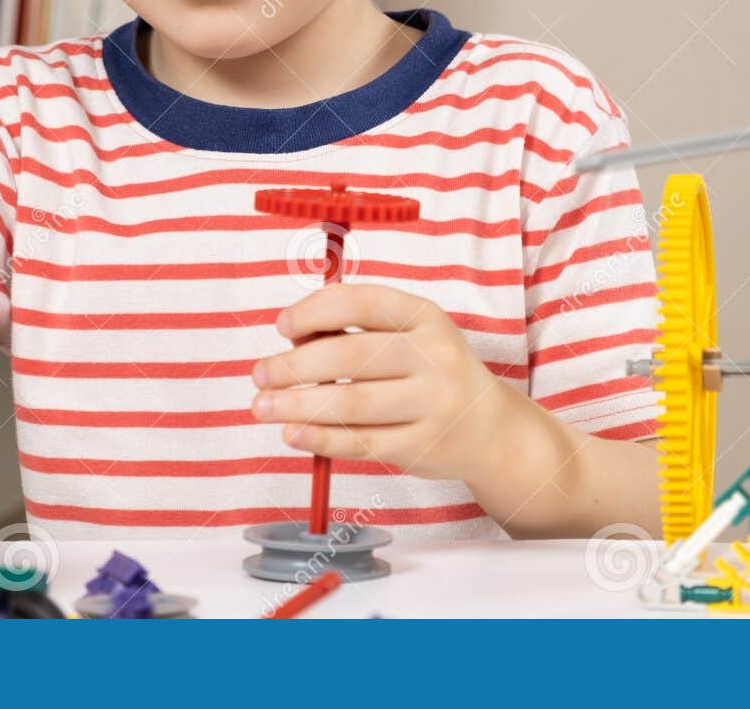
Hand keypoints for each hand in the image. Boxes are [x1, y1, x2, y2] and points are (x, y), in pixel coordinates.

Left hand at [250, 283, 514, 481]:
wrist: (489, 429)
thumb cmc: (431, 374)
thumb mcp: (411, 337)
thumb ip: (358, 331)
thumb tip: (293, 337)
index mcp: (425, 316)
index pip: (363, 303)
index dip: (315, 310)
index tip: (282, 325)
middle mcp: (433, 356)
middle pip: (352, 356)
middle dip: (295, 365)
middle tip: (260, 374)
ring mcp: (432, 403)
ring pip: (352, 403)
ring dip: (297, 404)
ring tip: (262, 406)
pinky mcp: (422, 446)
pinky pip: (362, 442)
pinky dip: (320, 438)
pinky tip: (292, 433)